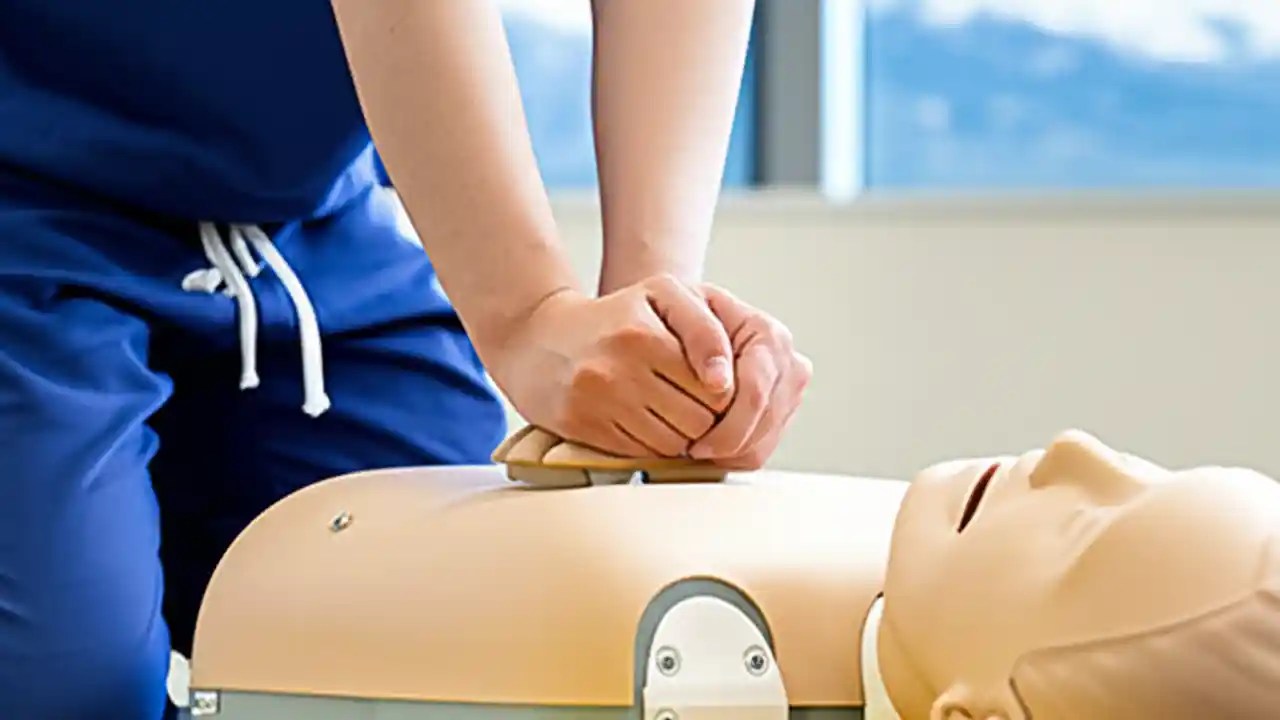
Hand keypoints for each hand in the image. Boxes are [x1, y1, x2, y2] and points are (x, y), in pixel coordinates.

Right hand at [490, 274, 735, 456]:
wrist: (538, 339)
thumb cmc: (614, 318)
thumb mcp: (661, 296)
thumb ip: (704, 329)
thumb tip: (724, 383)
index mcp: (644, 333)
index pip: (716, 387)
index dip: (724, 394)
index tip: (715, 389)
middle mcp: (619, 366)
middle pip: (697, 420)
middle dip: (704, 418)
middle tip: (693, 404)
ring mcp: (598, 399)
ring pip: (673, 443)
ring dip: (680, 436)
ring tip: (669, 413)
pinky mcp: (582, 425)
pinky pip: (641, 453)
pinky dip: (651, 446)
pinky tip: (645, 424)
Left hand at [688, 284, 811, 468]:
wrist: (671, 319)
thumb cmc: (671, 311)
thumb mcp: (674, 304)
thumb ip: (700, 334)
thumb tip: (719, 380)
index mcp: (768, 335)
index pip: (755, 393)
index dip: (725, 422)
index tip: (693, 440)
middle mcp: (786, 364)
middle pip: (762, 424)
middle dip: (724, 442)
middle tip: (688, 448)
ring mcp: (785, 393)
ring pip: (759, 445)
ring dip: (724, 453)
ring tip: (691, 443)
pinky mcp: (775, 418)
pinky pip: (755, 454)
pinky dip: (728, 457)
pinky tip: (705, 444)